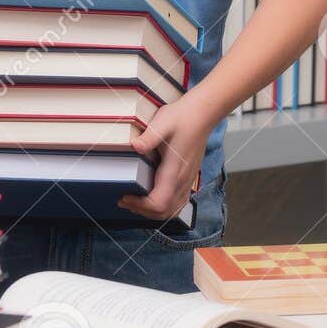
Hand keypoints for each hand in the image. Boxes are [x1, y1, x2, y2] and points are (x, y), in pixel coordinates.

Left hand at [118, 99, 212, 220]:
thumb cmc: (181, 118)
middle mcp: (183, 180)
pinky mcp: (188, 178)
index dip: (140, 205)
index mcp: (174, 171)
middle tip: (125, 200)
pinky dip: (163, 207)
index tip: (125, 196)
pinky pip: (178, 203)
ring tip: (135, 201)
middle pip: (165, 212)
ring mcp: (187, 181)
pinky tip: (150, 197)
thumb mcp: (162, 123)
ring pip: (172, 210)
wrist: (201, 115)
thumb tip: (135, 146)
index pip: (159, 203)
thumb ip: (149, 137)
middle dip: (143, 211)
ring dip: (152, 211)